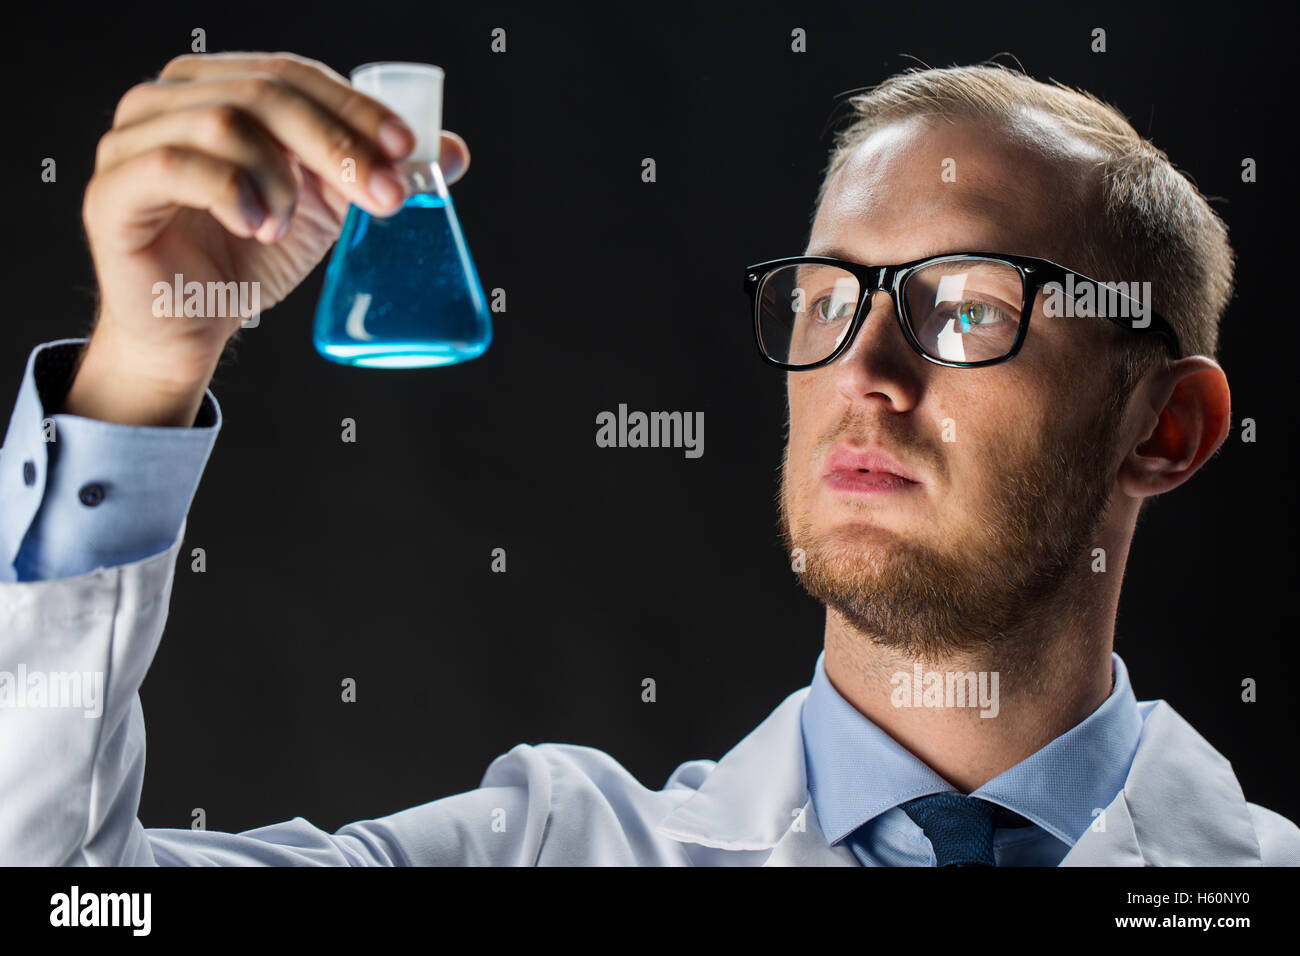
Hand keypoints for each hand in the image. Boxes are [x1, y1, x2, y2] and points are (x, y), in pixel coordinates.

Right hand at [68, 51, 470, 424]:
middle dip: (337, 143)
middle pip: (267, 91)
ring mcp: (133, 138)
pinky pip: (174, 166)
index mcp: (219, 86)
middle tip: (385, 196)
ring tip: (289, 226)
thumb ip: (374, 171)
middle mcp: (170, 99)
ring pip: (224, 121)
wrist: (194, 323)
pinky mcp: (112, 189)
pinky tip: (258, 227)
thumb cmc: (252, 255)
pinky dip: (232, 192)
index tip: (406, 148)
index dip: (354, 106)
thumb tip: (453, 151)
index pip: (294, 74)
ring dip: (280, 176)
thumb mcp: (327, 209)